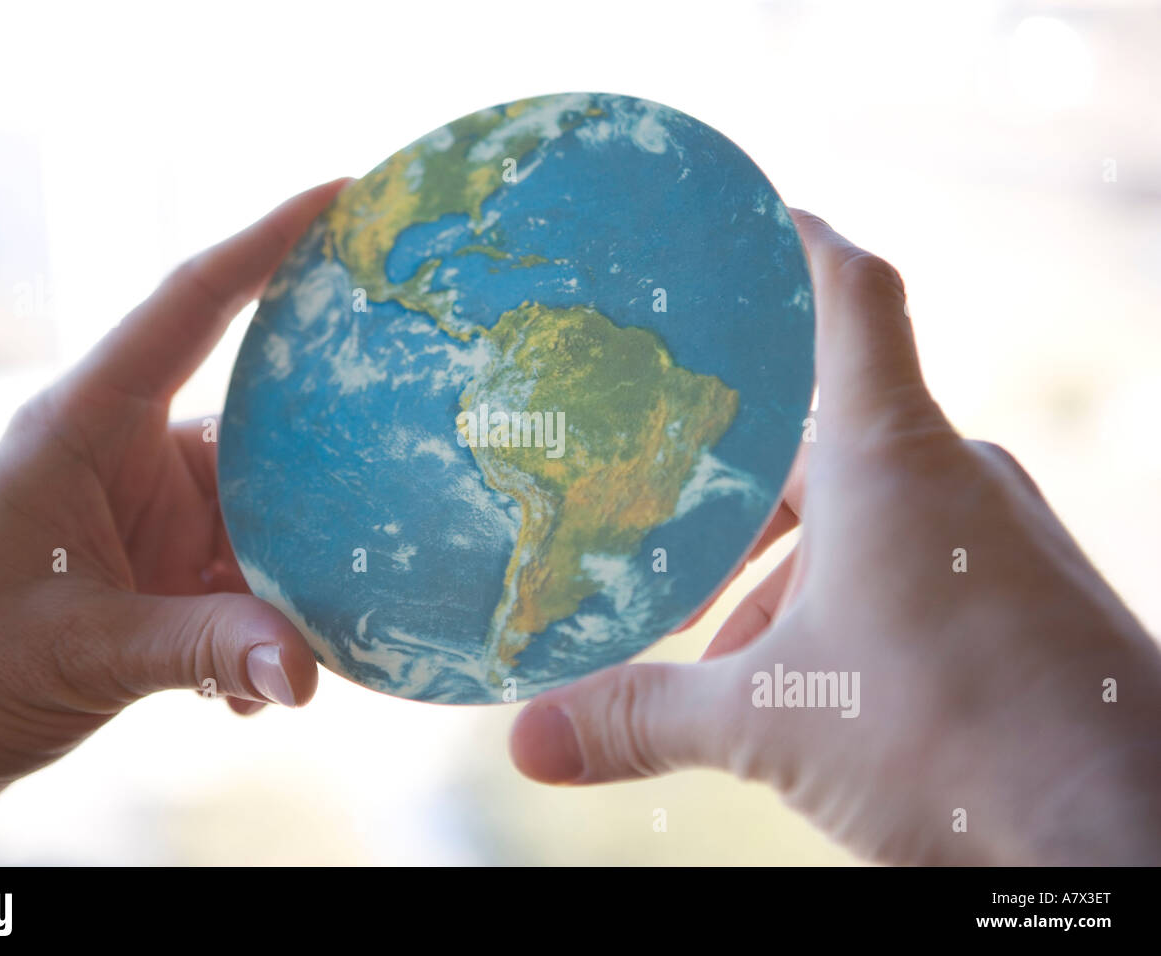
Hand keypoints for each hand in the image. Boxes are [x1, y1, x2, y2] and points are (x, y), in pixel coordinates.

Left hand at [0, 179, 348, 836]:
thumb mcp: (84, 650)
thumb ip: (205, 650)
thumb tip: (311, 673)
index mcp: (85, 426)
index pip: (189, 305)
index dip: (265, 241)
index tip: (342, 195)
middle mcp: (121, 456)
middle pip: (254, 419)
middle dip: (328, 439)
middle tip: (414, 428)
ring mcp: (141, 517)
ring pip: (258, 512)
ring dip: (295, 572)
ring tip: (344, 615)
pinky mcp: (152, 576)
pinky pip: (240, 580)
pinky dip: (262, 628)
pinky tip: (261, 694)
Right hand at [509, 211, 1160, 864]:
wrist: (1128, 834)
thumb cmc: (955, 743)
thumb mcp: (770, 724)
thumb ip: (641, 716)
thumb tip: (527, 739)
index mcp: (888, 459)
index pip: (850, 297)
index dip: (797, 241)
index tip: (752, 218)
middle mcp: (955, 476)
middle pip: (829, 434)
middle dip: (743, 487)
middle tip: (672, 526)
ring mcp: (1003, 535)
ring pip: (872, 514)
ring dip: (790, 567)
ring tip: (724, 645)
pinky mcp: (1029, 595)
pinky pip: (922, 562)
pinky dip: (851, 600)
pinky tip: (809, 683)